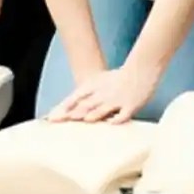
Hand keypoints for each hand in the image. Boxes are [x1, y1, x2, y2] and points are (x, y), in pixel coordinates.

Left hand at [47, 62, 161, 124]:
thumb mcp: (102, 81)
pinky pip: (122, 114)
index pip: (77, 98)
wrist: (141, 68)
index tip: (53, 118)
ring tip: (84, 121)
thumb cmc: (121, 77)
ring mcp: (117, 99)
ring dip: (92, 115)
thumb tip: (77, 106)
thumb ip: (90, 92)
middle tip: (62, 123)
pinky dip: (116, 120)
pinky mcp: (130, 105)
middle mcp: (104, 93)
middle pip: (87, 105)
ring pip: (102, 108)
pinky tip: (110, 125)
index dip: (65, 108)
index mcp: (96, 86)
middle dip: (74, 114)